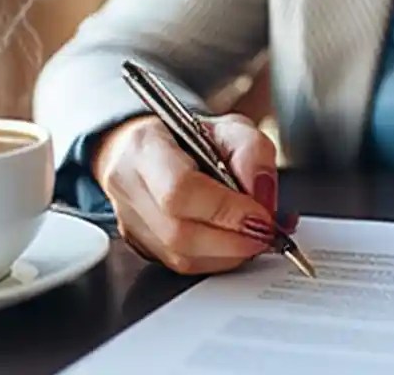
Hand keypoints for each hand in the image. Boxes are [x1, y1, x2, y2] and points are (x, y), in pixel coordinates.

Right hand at [91, 113, 295, 274]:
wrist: (150, 149)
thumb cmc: (187, 137)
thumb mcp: (229, 128)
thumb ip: (252, 153)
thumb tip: (262, 194)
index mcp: (145, 148)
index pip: (180, 191)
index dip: (226, 210)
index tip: (260, 214)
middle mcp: (128, 187)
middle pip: (179, 233)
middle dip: (234, 240)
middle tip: (266, 232)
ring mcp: (129, 222)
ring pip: (180, 257)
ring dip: (229, 254)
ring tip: (254, 236)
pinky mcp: (140, 246)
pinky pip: (181, 265)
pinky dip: (217, 260)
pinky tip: (233, 243)